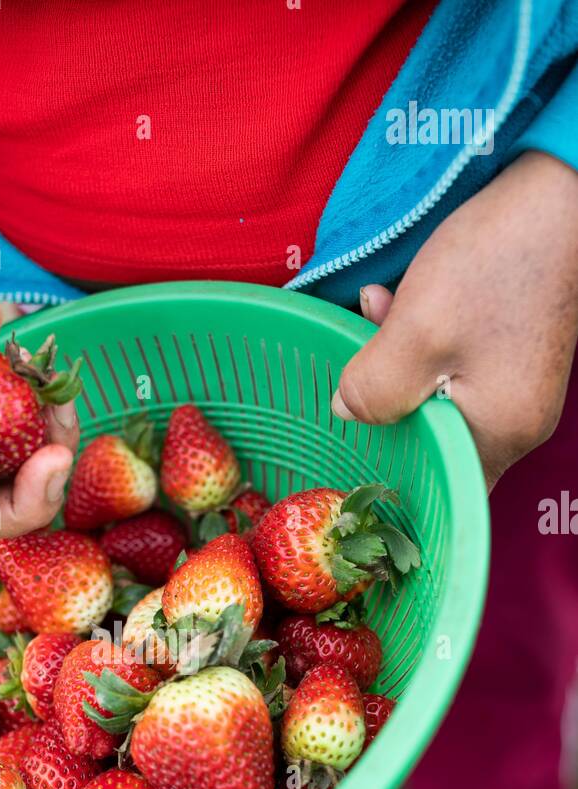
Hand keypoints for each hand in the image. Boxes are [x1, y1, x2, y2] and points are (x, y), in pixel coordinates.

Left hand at [332, 152, 577, 488]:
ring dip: (398, 358)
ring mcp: (521, 387)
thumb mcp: (415, 334)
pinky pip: (458, 367)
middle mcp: (518, 423)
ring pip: (439, 395)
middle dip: (386, 397)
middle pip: (434, 437)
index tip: (351, 437)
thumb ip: (374, 388)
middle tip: (360, 351)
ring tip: (375, 307)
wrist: (560, 191)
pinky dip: (425, 341)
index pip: (438, 483)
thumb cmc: (493, 266)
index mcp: (499, 434)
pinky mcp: (517, 353)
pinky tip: (399, 300)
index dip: (390, 465)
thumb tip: (345, 412)